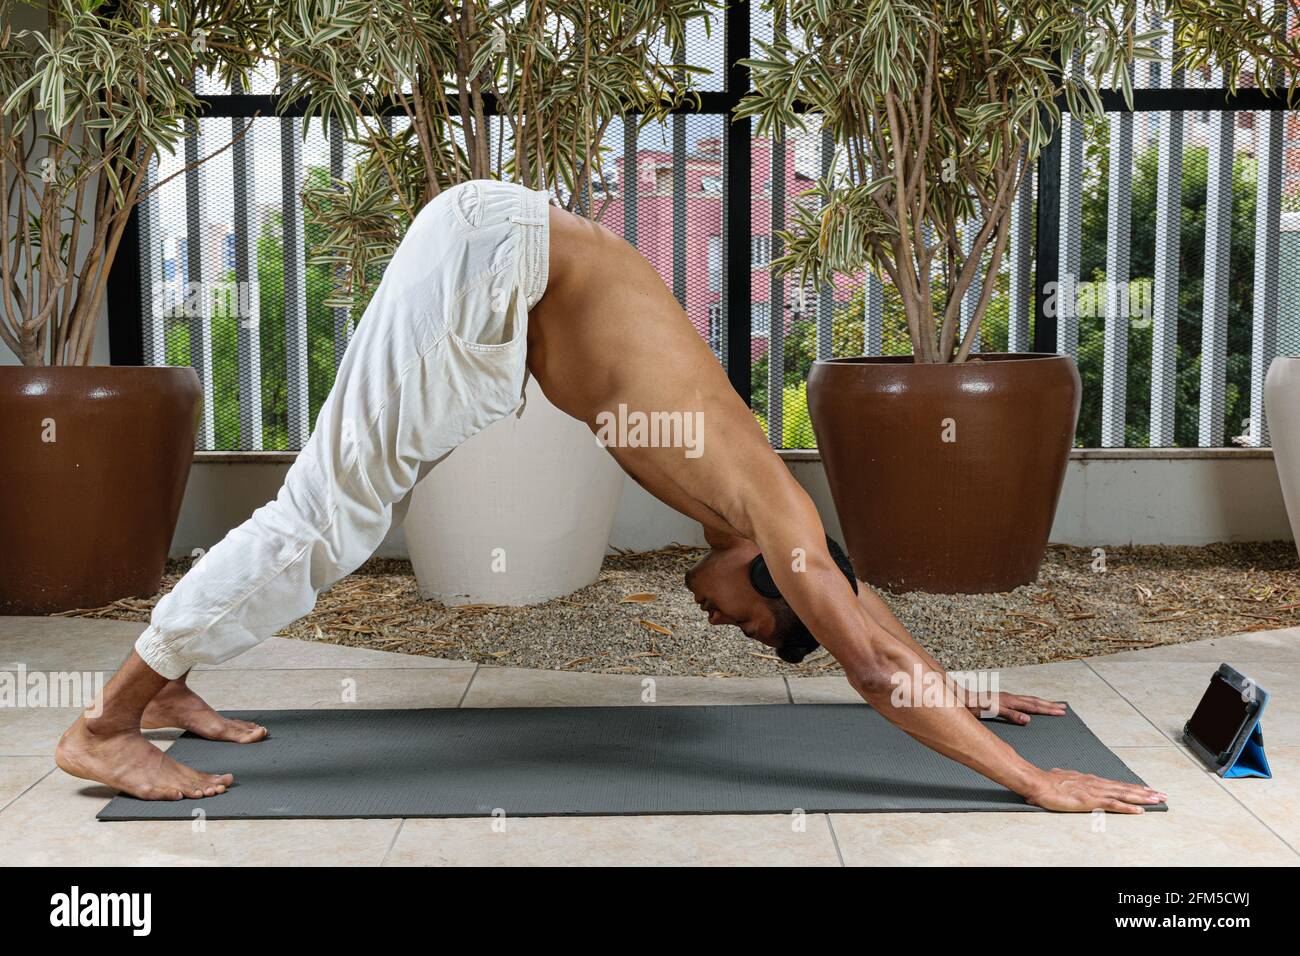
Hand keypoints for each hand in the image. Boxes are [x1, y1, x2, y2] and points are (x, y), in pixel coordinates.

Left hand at [969, 692, 1066, 724]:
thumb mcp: (992, 710)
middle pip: (1034, 701)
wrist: (959, 699)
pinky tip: (1030, 708)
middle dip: (1049, 705)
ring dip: (1041, 703)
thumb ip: (1010, 714)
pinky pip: (1020, 702)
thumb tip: (1028, 719)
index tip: (1061, 712)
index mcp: (1010, 700)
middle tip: (1064, 708)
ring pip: (1028, 700)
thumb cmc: (973, 705)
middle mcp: (1009, 697)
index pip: (1034, 705)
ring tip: (1052, 705)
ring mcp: (1005, 698)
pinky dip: (1030, 704)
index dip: (1048, 709)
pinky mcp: (1000, 701)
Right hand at [1025, 768, 1166, 812]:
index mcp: (1090, 780)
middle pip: (1125, 788)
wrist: (1037, 782)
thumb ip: (1064, 778)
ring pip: (1124, 795)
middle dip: (1145, 792)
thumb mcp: (1059, 778)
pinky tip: (1140, 811)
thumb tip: (1060, 775)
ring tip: (1157, 800)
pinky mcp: (1090, 801)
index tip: (1146, 789)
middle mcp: (1096, 784)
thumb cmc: (1045, 782)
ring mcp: (1095, 792)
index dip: (1132, 787)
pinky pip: (1114, 805)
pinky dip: (1128, 808)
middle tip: (1162, 794)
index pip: (1116, 784)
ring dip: (1142, 798)